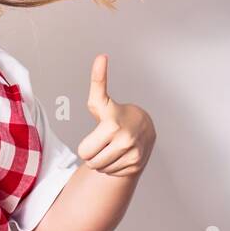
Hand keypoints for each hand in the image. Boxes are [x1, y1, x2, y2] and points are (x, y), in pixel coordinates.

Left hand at [76, 54, 154, 175]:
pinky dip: (112, 166)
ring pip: (100, 169)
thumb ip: (98, 82)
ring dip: (101, 161)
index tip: (95, 127)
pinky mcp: (137, 165)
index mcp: (112, 124)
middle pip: (89, 161)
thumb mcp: (103, 102)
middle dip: (91, 154)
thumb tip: (101, 57)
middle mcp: (124, 140)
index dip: (85, 146)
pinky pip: (112, 173)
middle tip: (100, 142)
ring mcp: (132, 154)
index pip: (84, 150)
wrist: (145, 128)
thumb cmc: (117, 115)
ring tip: (110, 147)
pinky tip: (119, 154)